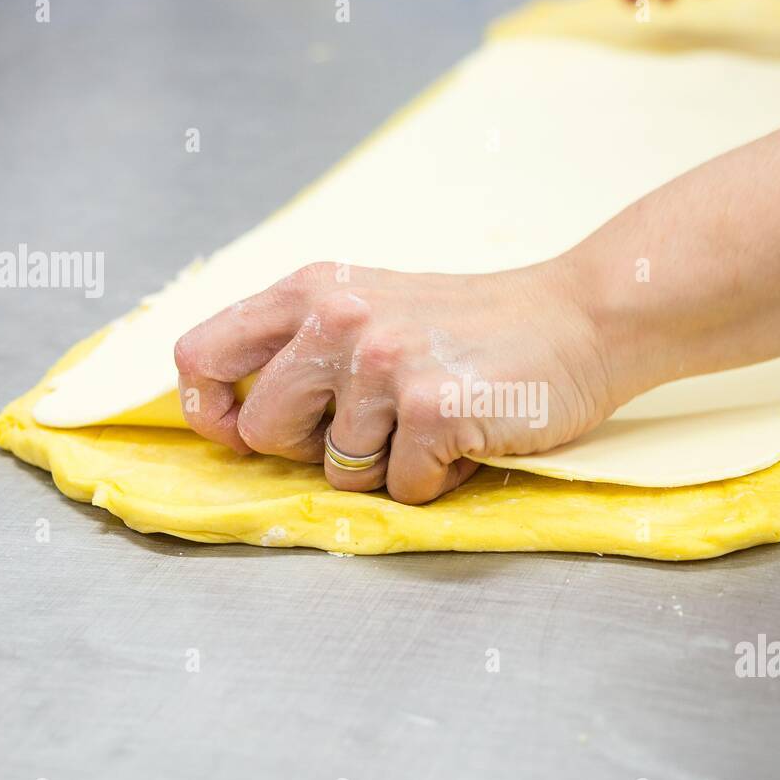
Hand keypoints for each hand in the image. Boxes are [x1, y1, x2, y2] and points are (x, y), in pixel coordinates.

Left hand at [173, 260, 619, 503]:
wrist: (579, 320)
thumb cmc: (475, 325)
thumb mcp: (370, 304)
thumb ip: (302, 344)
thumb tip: (235, 416)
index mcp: (311, 289)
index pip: (201, 355)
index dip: (211, 411)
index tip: (240, 434)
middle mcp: (337, 320)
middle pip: (262, 432)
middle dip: (313, 448)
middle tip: (376, 424)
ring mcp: (384, 365)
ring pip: (338, 472)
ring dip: (387, 465)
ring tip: (434, 421)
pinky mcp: (432, 410)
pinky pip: (402, 490)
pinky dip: (437, 480)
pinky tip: (467, 439)